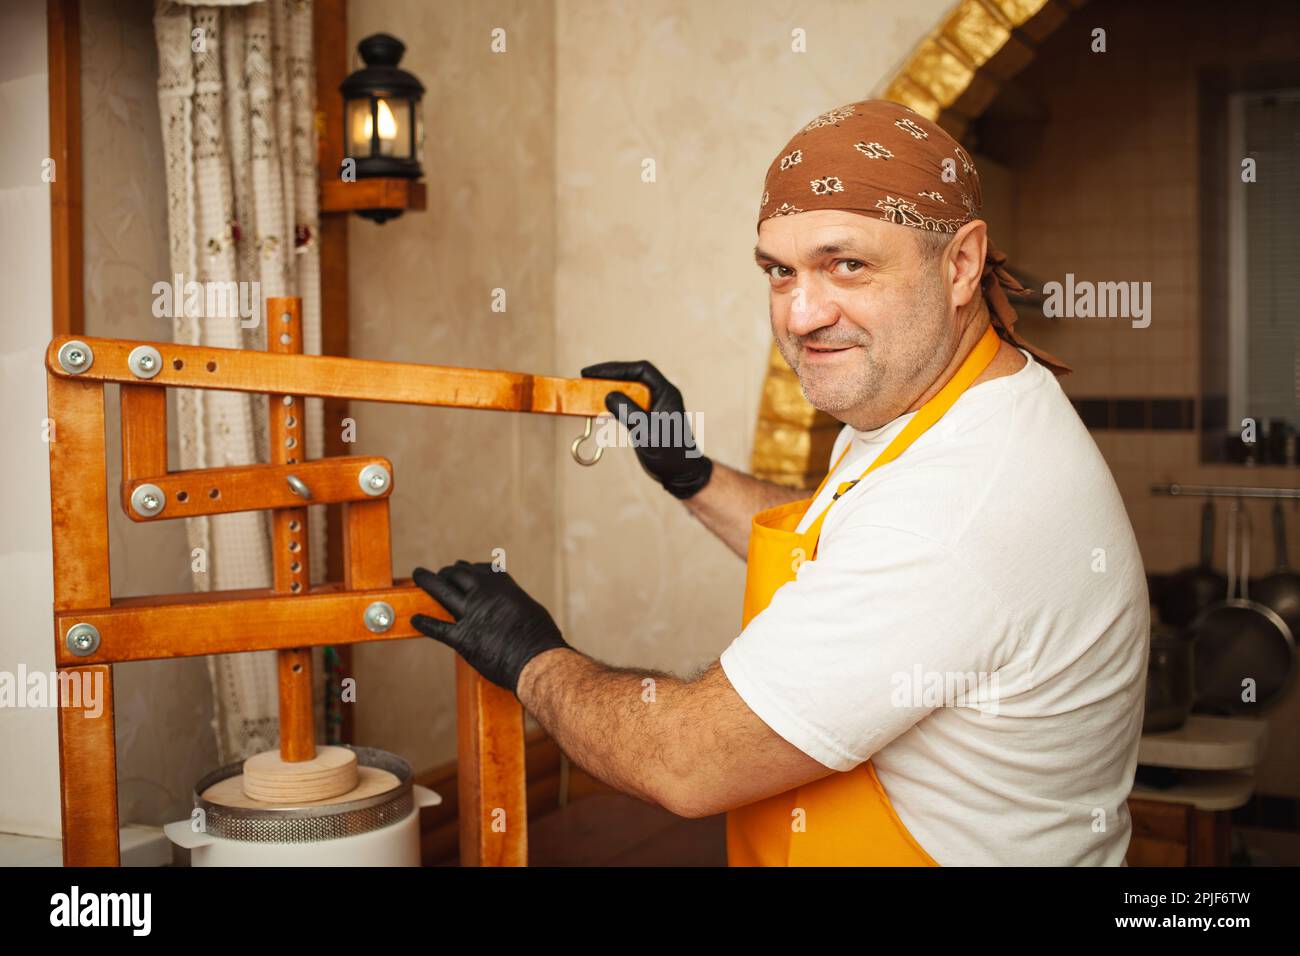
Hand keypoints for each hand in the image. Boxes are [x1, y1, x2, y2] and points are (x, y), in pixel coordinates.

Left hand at [411, 561, 569, 694]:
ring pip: (441, 591)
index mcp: (502, 585)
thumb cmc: (540, 636)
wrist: (537, 659)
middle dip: (445, 573)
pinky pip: (437, 627)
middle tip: (437, 574)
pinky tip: (414, 620)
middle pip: (456, 575)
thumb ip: (514, 602)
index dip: (467, 568)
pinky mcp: (462, 638)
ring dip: (427, 581)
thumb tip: (512, 603)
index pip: (479, 570)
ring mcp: (471, 614)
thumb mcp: (529, 608)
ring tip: (418, 575)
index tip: (460, 567)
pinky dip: (424, 623)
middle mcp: (483, 594)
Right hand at [580, 359, 712, 498]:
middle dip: (609, 375)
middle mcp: (659, 395)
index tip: (594, 372)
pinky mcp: (643, 417)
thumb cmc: (671, 454)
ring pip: (627, 389)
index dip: (616, 368)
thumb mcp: (648, 433)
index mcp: (666, 393)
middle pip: (632, 376)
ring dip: (608, 388)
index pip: (641, 370)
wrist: (681, 474)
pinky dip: (610, 403)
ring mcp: (651, 406)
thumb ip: (629, 413)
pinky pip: (625, 403)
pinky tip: (596, 406)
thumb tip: (608, 395)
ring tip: (587, 389)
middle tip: (585, 376)